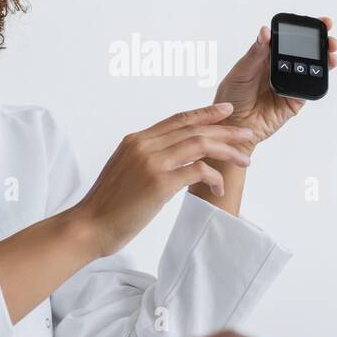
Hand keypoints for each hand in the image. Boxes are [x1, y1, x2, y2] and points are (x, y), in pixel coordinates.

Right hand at [70, 103, 256, 259]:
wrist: (88, 226)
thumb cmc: (107, 206)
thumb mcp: (125, 171)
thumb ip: (146, 159)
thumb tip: (172, 159)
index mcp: (135, 140)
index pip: (177, 119)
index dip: (204, 113)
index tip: (226, 110)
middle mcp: (144, 145)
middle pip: (194, 129)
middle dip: (226, 130)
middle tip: (248, 134)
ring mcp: (151, 163)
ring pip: (200, 145)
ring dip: (226, 151)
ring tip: (244, 160)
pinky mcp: (159, 183)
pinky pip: (198, 171)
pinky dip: (214, 177)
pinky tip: (219, 188)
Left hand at [213, 15, 336, 147]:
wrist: (232, 125)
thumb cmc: (231, 97)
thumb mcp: (241, 71)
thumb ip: (255, 53)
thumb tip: (265, 31)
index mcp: (267, 56)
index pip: (289, 38)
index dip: (304, 29)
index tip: (318, 22)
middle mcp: (280, 67)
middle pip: (305, 51)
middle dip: (321, 42)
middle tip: (329, 36)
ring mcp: (290, 83)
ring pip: (312, 67)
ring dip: (325, 58)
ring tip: (331, 51)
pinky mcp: (295, 100)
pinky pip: (310, 87)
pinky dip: (320, 78)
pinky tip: (325, 69)